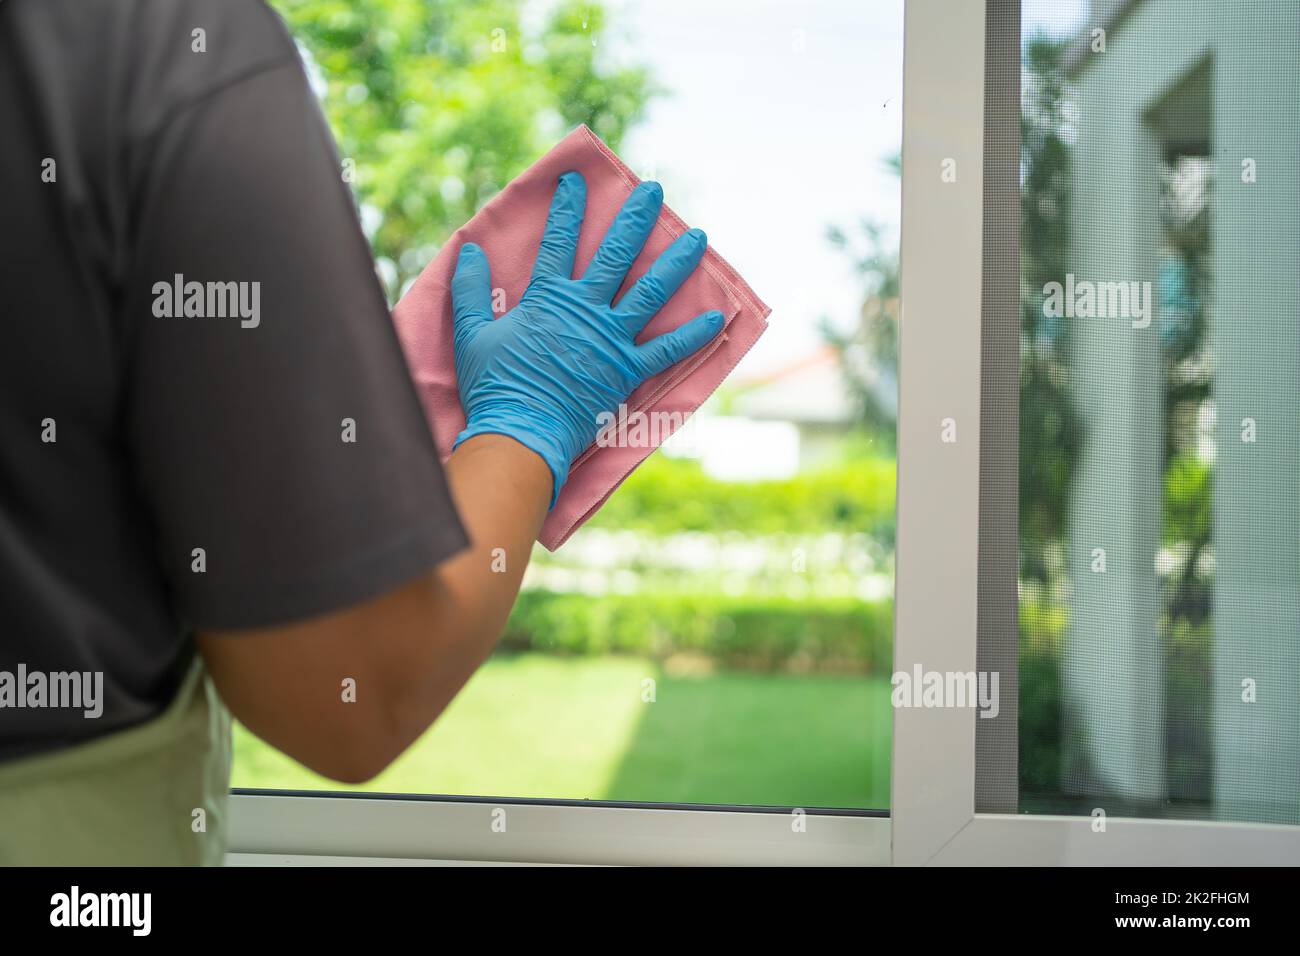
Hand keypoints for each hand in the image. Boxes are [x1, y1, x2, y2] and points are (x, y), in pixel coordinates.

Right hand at [450, 171, 723, 505]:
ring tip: (699, 236)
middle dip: (636, 218)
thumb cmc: (495, 385)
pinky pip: (666, 350)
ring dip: (676, 262)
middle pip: (616, 254)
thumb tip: (467, 249)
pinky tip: (715, 317)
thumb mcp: (471, 333)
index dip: (568, 208)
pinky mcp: (627, 370)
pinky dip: (692, 336)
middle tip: (655, 190)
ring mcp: (611, 339)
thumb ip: (469, 290)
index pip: (560, 242)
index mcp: (549, 298)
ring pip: (651, 292)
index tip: (577, 180)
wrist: (521, 432)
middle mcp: (586, 310)